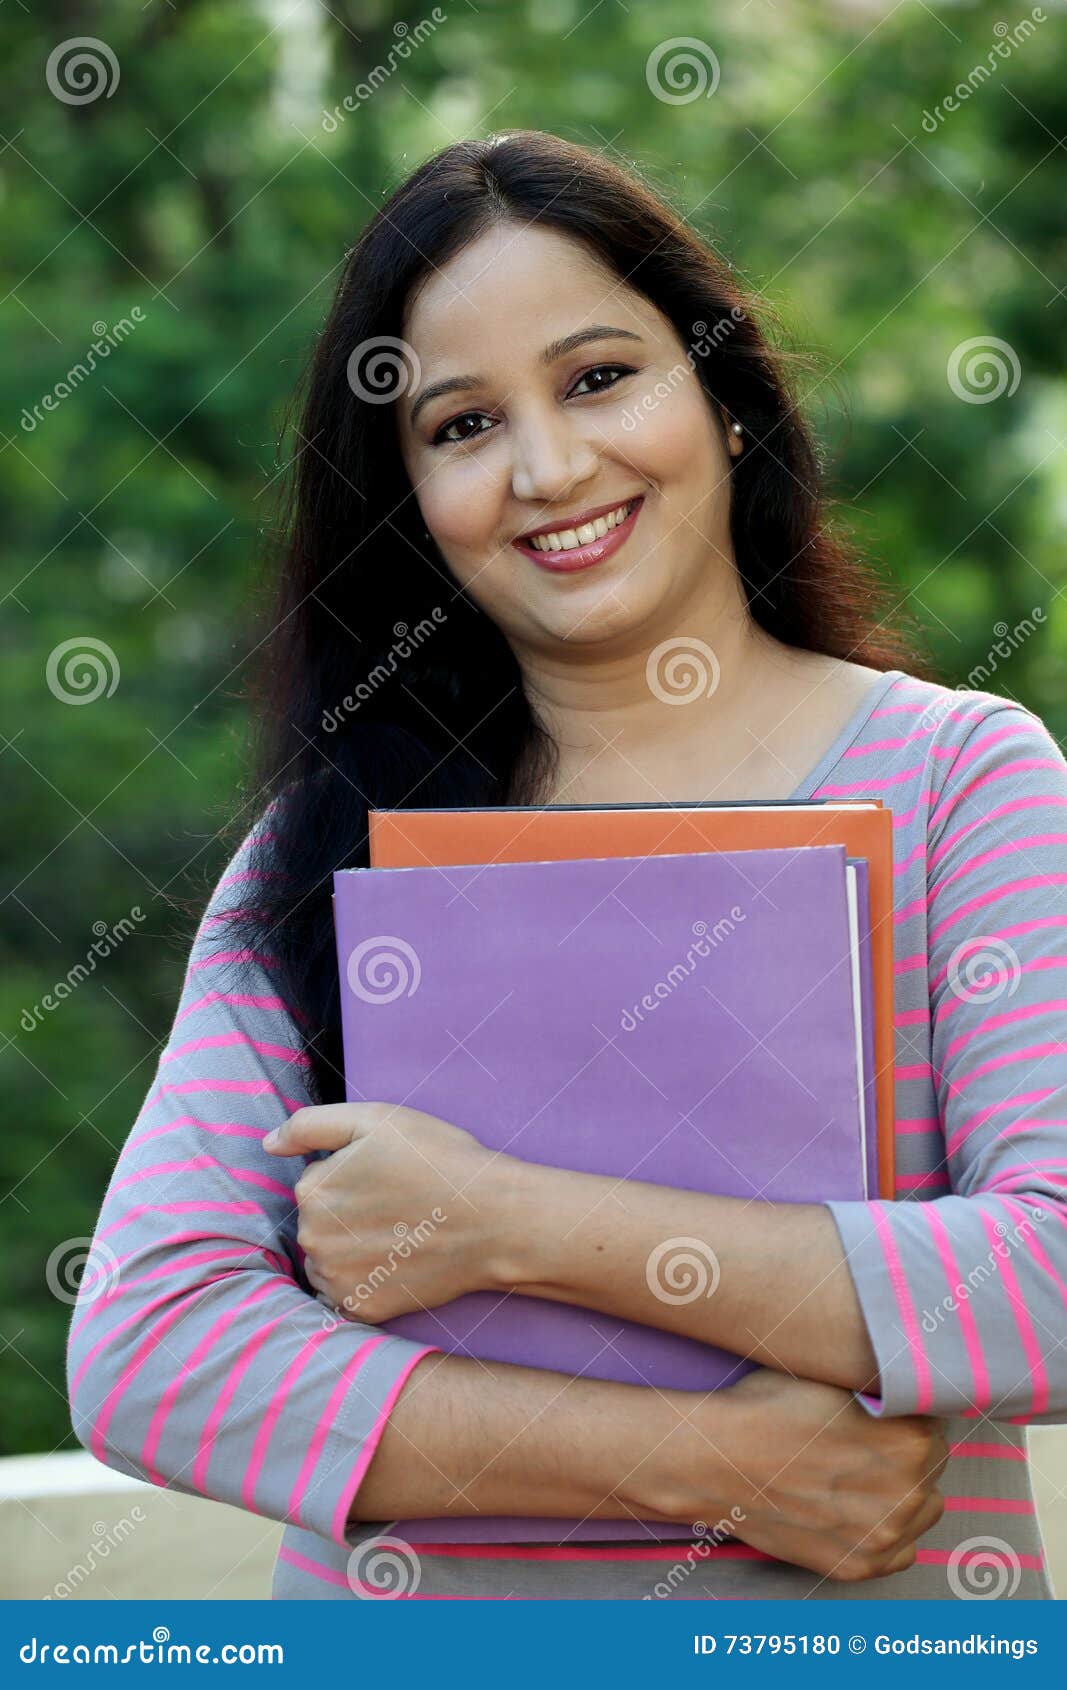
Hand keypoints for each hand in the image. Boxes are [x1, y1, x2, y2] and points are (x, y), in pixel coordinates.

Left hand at [262, 1102, 520, 1320]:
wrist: (494, 1220)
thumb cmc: (438, 1161)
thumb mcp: (375, 1119)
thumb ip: (310, 1125)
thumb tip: (268, 1144)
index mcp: (312, 1191)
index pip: (315, 1181)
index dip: (351, 1174)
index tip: (387, 1175)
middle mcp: (314, 1240)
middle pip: (318, 1221)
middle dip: (347, 1212)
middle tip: (398, 1203)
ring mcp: (337, 1279)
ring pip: (328, 1258)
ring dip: (350, 1248)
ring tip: (399, 1233)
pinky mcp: (362, 1309)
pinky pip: (345, 1293)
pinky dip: (364, 1280)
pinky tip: (396, 1262)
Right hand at [675, 1368, 947, 1581]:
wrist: (719, 1461)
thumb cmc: (770, 1407)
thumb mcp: (834, 1376)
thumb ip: (883, 1387)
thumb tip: (906, 1385)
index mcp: (913, 1437)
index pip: (937, 1420)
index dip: (906, 1410)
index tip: (883, 1409)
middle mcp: (910, 1492)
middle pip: (933, 1464)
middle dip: (907, 1450)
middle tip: (866, 1439)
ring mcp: (886, 1535)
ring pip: (924, 1508)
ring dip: (904, 1490)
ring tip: (861, 1474)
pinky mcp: (861, 1565)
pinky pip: (904, 1550)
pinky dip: (888, 1531)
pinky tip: (856, 1508)